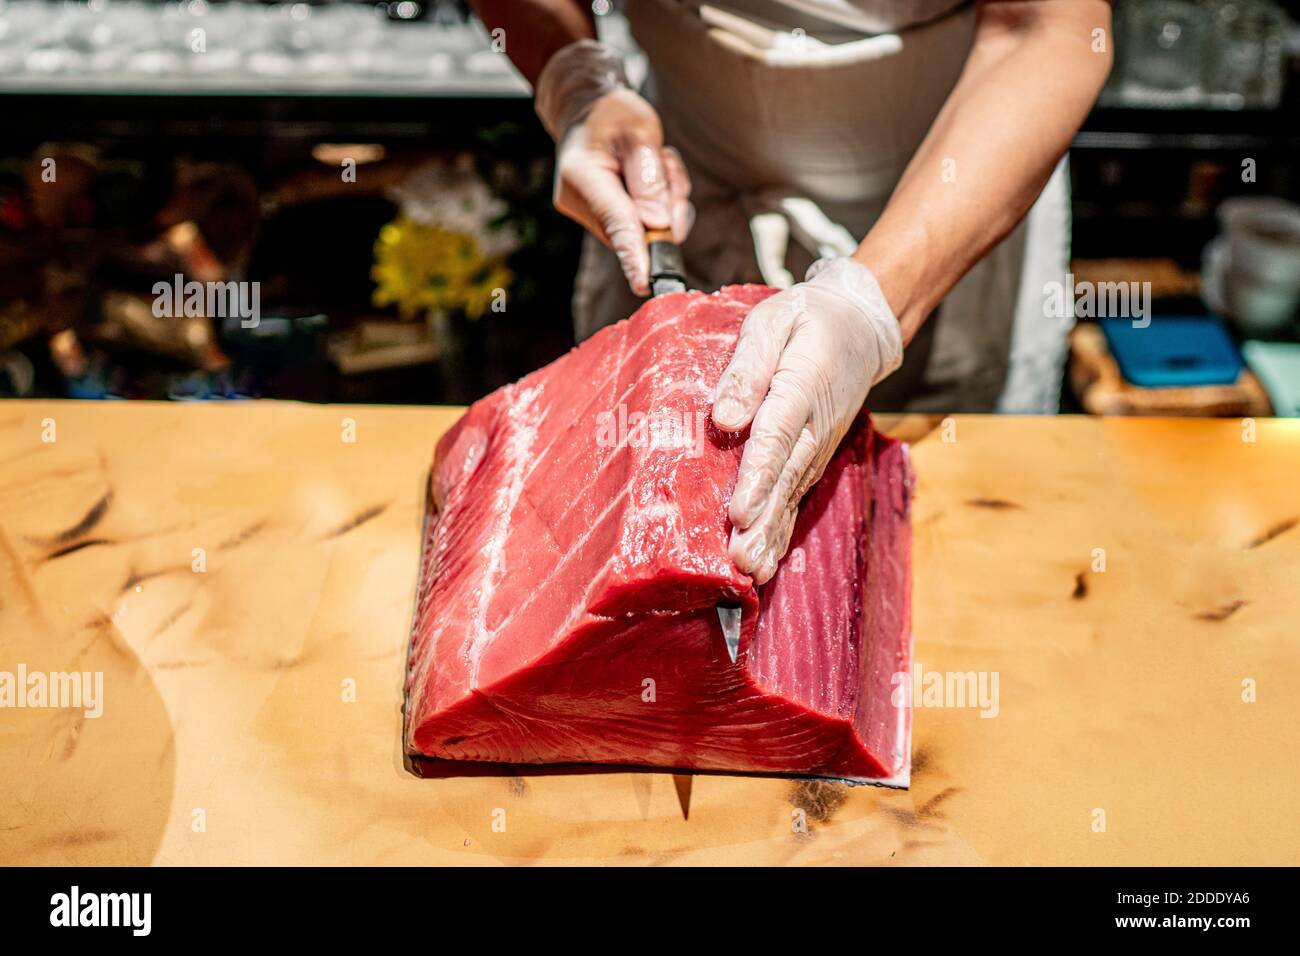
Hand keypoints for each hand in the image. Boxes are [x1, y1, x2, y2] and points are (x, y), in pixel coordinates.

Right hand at [534, 40, 690, 295]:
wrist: (586, 110)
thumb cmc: (612, 114)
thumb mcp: (639, 131)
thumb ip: (650, 179)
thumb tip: (660, 226)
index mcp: (582, 176)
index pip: (617, 223)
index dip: (635, 255)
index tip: (646, 283)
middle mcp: (579, 203)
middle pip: (638, 229)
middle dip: (666, 204)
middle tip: (666, 161)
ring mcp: (588, 215)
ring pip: (644, 228)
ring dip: (663, 199)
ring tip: (654, 159)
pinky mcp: (602, 220)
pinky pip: (642, 225)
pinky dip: (656, 203)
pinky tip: (649, 174)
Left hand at [711, 257, 902, 583]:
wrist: (859, 327)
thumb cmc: (805, 321)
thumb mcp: (771, 323)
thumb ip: (747, 368)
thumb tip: (725, 418)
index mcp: (799, 388)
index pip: (776, 438)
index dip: (758, 479)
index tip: (740, 513)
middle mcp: (811, 427)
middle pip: (784, 479)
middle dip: (762, 523)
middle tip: (740, 561)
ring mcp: (815, 448)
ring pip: (791, 496)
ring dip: (771, 537)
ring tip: (750, 573)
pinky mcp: (812, 458)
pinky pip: (795, 497)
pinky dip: (781, 532)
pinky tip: (765, 562)